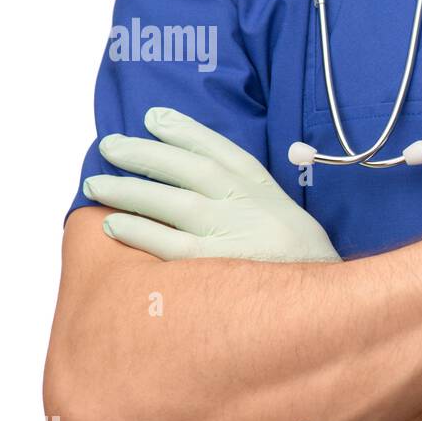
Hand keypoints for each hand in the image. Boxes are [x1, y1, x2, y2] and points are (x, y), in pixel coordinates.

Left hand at [83, 108, 339, 262]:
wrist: (323, 303)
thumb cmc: (298, 261)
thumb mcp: (283, 215)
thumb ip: (249, 194)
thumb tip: (201, 176)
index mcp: (264, 190)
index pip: (221, 150)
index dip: (185, 131)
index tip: (153, 117)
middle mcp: (247, 205)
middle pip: (190, 169)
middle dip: (146, 153)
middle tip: (109, 146)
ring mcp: (232, 234)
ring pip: (172, 202)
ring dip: (131, 189)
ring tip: (97, 184)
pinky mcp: (218, 267)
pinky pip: (170, 245)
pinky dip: (141, 232)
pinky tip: (115, 224)